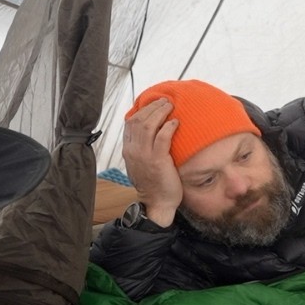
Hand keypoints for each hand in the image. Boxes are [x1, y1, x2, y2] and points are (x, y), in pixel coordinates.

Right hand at [122, 98, 181, 225]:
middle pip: (139, 120)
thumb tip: (153, 131)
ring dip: (160, 113)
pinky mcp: (157, 161)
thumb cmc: (154, 183)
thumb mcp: (142, 163)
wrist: (157, 203)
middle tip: (165, 101)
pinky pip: (162, 138)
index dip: (142, 110)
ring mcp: (144, 156)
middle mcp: (133, 151)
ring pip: (148, 125)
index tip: (154, 104)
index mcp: (129, 150)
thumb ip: (144, 148)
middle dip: (152, 107)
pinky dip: (169, 127)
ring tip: (170, 106)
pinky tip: (176, 122)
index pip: (130, 123)